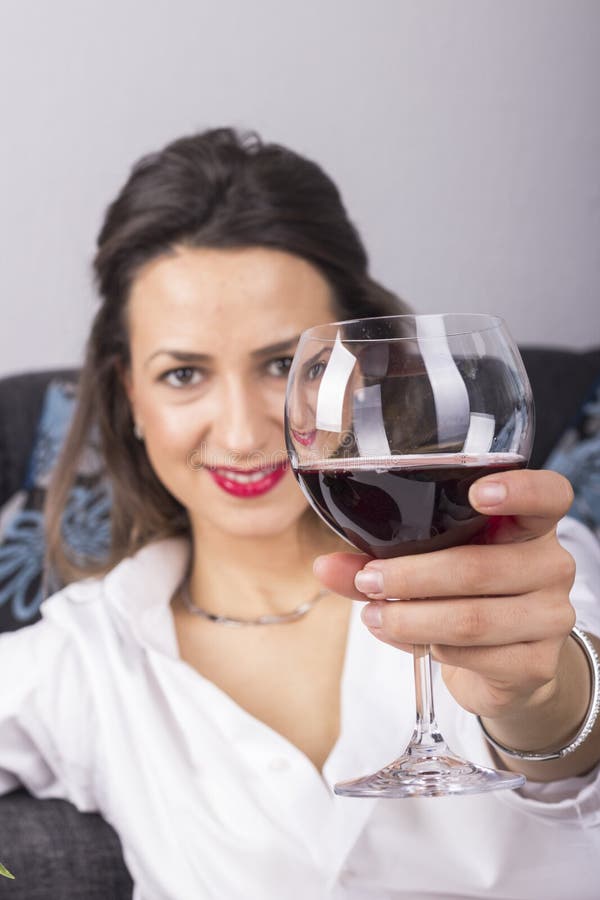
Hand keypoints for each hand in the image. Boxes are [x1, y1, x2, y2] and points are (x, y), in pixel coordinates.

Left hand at [314, 469, 576, 722]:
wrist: (505, 665)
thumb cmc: (465, 596)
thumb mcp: (427, 566)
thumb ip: (379, 559)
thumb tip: (325, 566)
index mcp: (529, 524)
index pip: (549, 495)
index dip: (519, 490)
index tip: (478, 494)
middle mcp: (551, 565)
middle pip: (479, 567)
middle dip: (412, 576)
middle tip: (370, 581)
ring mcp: (550, 616)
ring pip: (472, 618)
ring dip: (412, 619)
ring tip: (374, 616)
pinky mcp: (536, 663)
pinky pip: (475, 656)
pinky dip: (431, 648)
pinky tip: (409, 640)